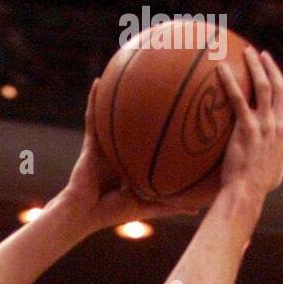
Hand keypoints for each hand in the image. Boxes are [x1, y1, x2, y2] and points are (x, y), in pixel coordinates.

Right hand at [63, 80, 204, 232]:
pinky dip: (92, 100)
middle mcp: (120, 150)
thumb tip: (197, 208)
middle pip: (136, 122)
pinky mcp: (90, 143)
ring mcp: (104, 145)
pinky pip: (91, 117)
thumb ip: (171, 203)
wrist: (85, 213)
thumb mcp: (149, 205)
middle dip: (147, 104)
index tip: (184, 113)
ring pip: (113, 115)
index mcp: (133, 162)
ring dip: (118, 95)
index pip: (150, 141)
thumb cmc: (114, 211)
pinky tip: (97, 81)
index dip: (163, 128)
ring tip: (129, 70)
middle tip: (165, 83)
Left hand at [217, 49, 282, 201]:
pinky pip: (237, 98)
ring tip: (246, 52)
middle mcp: (279, 125)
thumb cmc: (258, 188)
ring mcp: (264, 125)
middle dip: (271, 68)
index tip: (278, 77)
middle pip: (279, 88)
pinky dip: (229, 81)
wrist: (246, 194)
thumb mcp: (276, 176)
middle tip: (261, 55)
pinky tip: (220, 68)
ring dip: (256, 66)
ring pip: (263, 86)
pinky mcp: (247, 128)